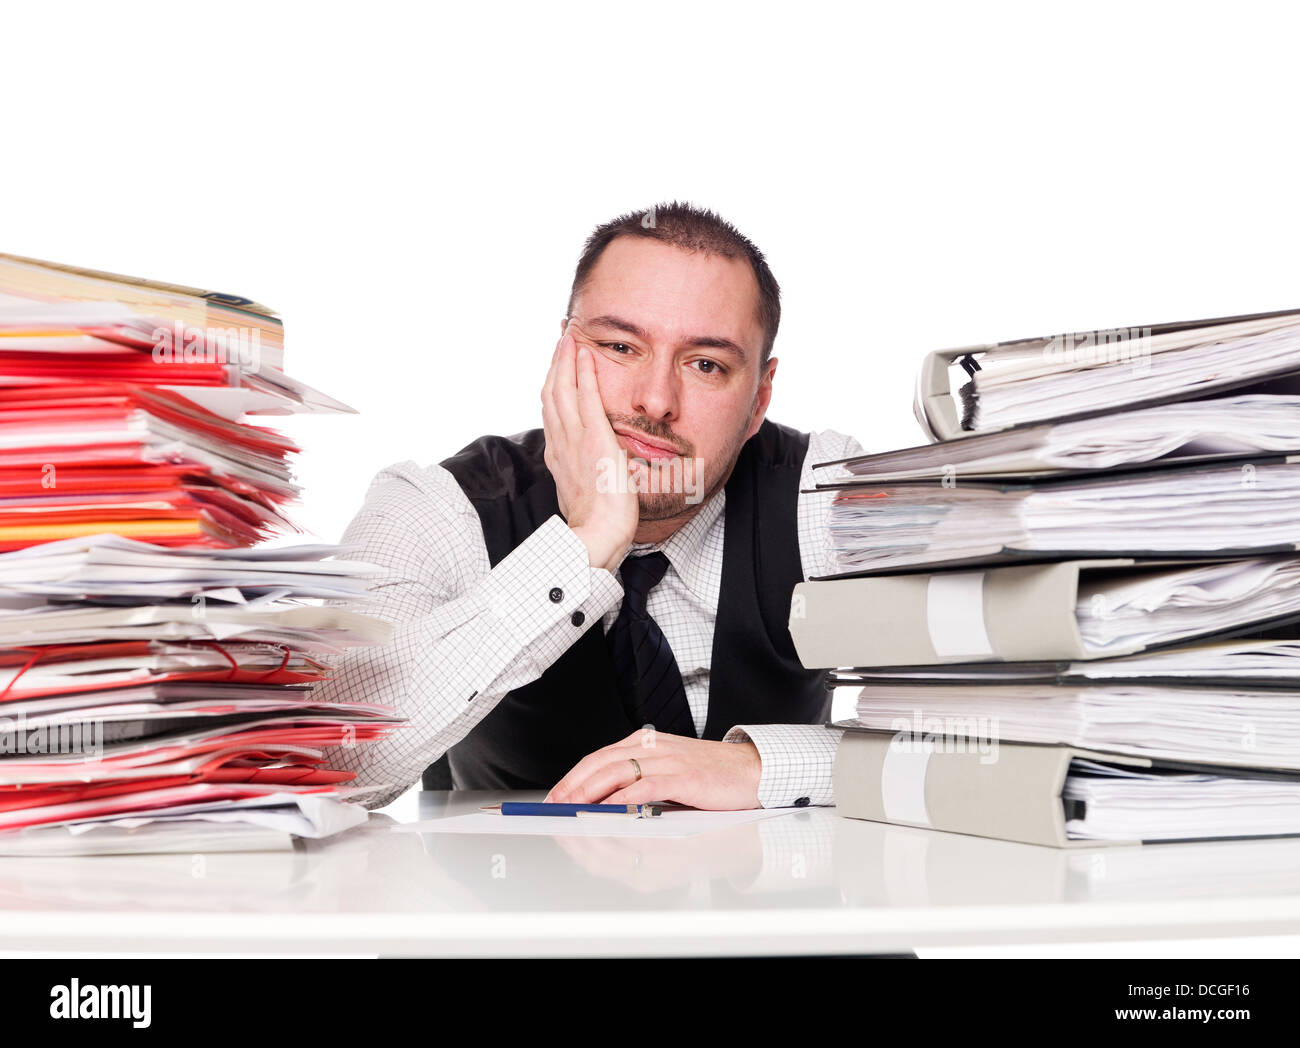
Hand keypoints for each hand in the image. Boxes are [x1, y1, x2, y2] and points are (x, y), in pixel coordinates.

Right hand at [540, 324, 638, 571]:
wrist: (598, 536)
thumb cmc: (600, 524)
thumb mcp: (593, 494)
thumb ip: (598, 476)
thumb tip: (617, 468)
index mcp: (560, 456)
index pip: (552, 412)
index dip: (552, 385)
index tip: (557, 367)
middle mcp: (561, 444)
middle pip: (551, 393)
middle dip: (555, 363)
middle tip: (560, 338)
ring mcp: (574, 440)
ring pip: (562, 390)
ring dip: (565, 360)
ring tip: (569, 337)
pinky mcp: (594, 439)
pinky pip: (586, 398)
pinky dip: (583, 373)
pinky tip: (586, 354)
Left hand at [545, 729, 762, 809]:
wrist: (752, 770)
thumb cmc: (711, 776)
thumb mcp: (668, 770)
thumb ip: (639, 780)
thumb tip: (603, 801)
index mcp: (646, 743)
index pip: (599, 757)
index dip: (573, 776)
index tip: (554, 796)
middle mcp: (653, 746)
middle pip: (601, 762)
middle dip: (573, 785)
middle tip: (554, 805)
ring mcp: (668, 759)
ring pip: (617, 771)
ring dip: (589, 792)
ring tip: (571, 808)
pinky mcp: (684, 776)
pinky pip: (645, 785)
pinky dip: (622, 798)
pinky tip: (607, 810)